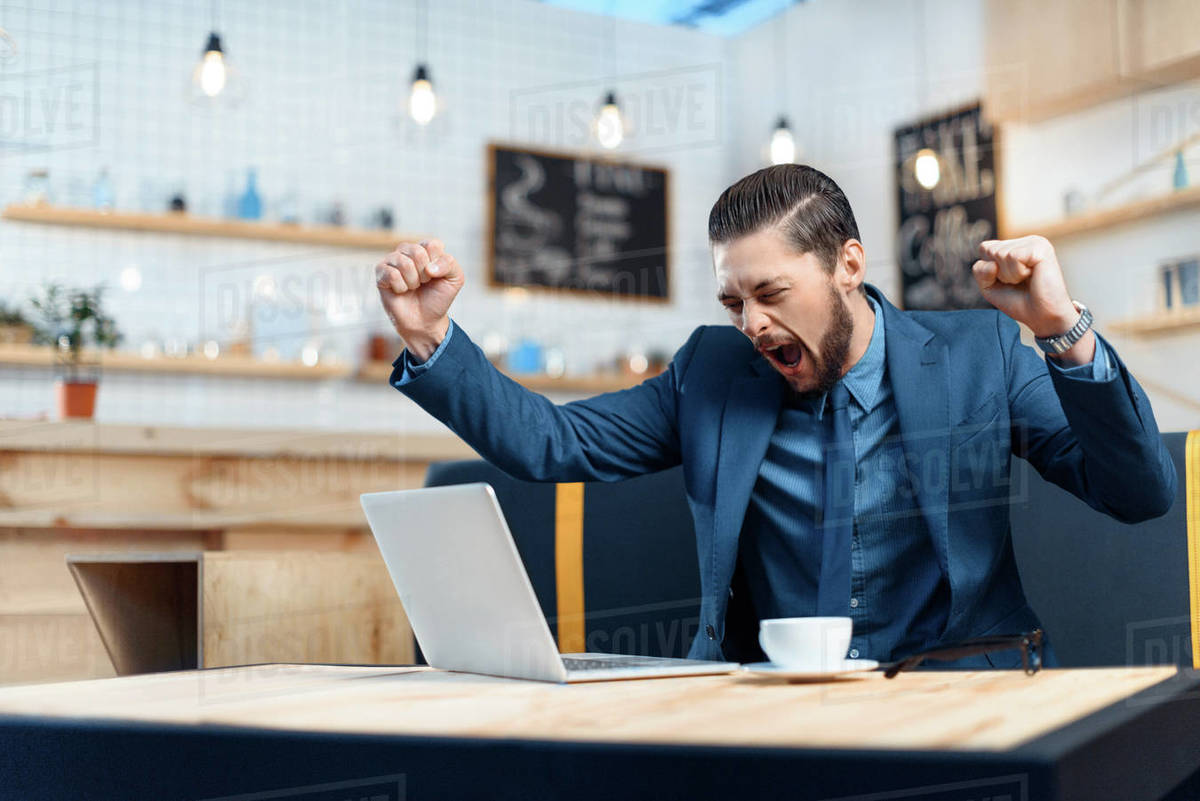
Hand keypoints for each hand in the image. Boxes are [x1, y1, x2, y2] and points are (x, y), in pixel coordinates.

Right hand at [375, 238, 464, 360]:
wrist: (425, 320)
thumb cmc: (438, 297)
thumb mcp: (455, 279)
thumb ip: (449, 264)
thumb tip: (429, 268)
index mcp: (426, 248)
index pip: (432, 245)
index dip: (438, 264)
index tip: (436, 276)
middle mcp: (408, 250)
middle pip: (417, 252)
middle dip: (425, 274)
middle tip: (424, 283)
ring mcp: (392, 260)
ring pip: (404, 263)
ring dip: (413, 282)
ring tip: (413, 287)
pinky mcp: (380, 272)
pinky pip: (392, 274)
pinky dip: (401, 287)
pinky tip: (401, 291)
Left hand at [972, 235, 1093, 363]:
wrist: (1043, 317)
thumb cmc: (1019, 302)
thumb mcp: (989, 287)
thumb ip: (980, 271)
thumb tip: (993, 263)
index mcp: (1016, 246)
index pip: (984, 248)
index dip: (988, 270)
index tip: (1007, 281)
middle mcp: (1026, 240)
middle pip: (990, 250)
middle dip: (999, 273)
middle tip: (1019, 282)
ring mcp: (1035, 242)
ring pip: (1001, 253)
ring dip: (1009, 275)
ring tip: (1026, 280)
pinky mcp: (1041, 248)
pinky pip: (1013, 256)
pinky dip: (1017, 273)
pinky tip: (1033, 276)